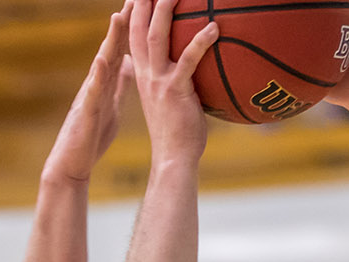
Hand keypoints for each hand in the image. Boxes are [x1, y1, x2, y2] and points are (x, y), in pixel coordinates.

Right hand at [43, 2, 135, 183]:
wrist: (73, 162)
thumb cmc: (93, 135)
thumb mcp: (112, 105)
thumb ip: (119, 84)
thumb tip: (130, 63)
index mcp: (105, 81)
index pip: (120, 48)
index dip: (131, 26)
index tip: (142, 4)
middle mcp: (96, 83)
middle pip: (111, 47)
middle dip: (121, 23)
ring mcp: (90, 95)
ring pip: (101, 62)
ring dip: (109, 40)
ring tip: (118, 17)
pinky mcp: (86, 112)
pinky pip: (93, 91)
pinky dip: (97, 74)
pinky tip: (102, 59)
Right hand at [129, 0, 217, 166]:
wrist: (173, 158)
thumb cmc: (177, 132)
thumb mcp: (170, 101)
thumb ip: (173, 80)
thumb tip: (189, 69)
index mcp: (142, 74)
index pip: (133, 35)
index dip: (135, 12)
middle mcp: (145, 73)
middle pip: (139, 27)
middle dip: (143, 1)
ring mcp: (157, 80)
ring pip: (157, 36)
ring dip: (166, 9)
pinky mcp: (175, 90)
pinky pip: (189, 59)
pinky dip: (201, 41)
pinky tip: (215, 27)